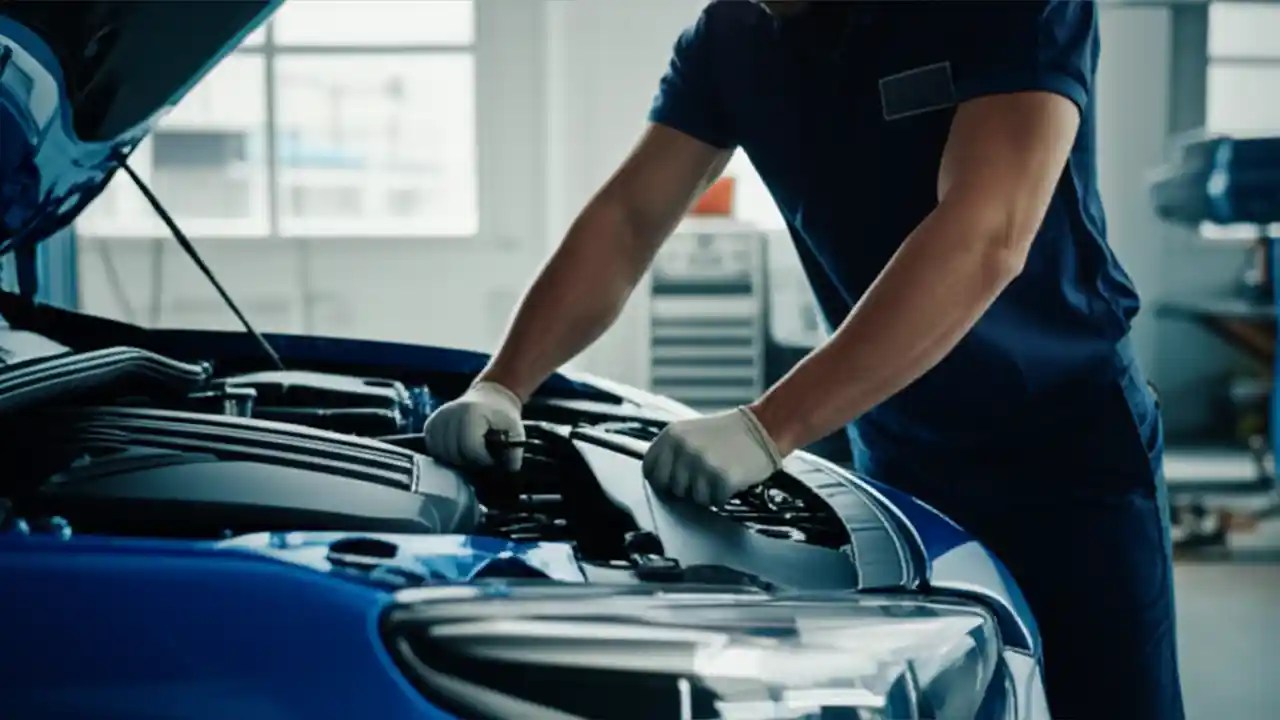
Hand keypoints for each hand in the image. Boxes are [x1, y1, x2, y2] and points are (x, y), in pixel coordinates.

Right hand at [423, 381, 524, 470]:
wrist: (490, 396)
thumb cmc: (502, 415)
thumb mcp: (515, 430)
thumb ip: (514, 453)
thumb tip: (509, 471)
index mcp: (471, 413)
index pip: (470, 447)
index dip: (482, 460)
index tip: (491, 459)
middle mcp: (450, 413)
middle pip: (454, 453)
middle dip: (469, 462)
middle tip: (481, 459)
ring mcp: (438, 418)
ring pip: (441, 453)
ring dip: (456, 460)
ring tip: (470, 455)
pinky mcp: (430, 423)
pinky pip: (432, 447)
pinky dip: (444, 454)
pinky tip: (457, 452)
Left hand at [642, 406, 783, 506]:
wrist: (764, 427)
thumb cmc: (727, 434)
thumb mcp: (691, 433)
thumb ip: (672, 453)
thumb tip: (657, 481)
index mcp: (671, 435)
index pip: (650, 470)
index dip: (662, 480)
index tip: (673, 482)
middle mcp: (683, 448)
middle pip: (672, 488)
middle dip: (688, 488)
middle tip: (705, 476)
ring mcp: (701, 464)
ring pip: (694, 498)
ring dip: (707, 493)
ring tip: (720, 474)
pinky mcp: (720, 478)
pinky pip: (714, 501)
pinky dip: (723, 496)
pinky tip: (731, 479)